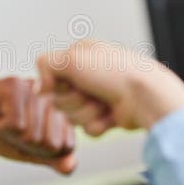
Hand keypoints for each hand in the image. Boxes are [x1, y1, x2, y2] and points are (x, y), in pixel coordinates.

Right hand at [0, 77, 76, 173]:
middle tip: (10, 129)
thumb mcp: (28, 152)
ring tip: (0, 120)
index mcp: (60, 112)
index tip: (24, 140)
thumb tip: (71, 166)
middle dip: (24, 145)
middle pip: (49, 143)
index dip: (39, 152)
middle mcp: (51, 97)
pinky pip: (15, 124)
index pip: (65, 147)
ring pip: (31, 134)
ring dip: (9, 135)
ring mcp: (34, 88)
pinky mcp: (14, 84)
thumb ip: (52, 159)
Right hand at [37, 39, 183, 134]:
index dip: (56, 83)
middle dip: (74, 100)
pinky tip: (111, 115)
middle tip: (92, 92)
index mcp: (79, 55)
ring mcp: (97, 96)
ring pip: (72, 116)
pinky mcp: (106, 116)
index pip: (49, 75)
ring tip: (104, 104)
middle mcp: (87, 74)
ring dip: (86, 113)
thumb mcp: (72, 58)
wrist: (145, 97)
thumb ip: (45, 65)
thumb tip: (38, 88)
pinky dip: (98, 124)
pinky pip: (88, 128)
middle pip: (58, 99)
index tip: (70, 80)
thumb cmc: (114, 73)